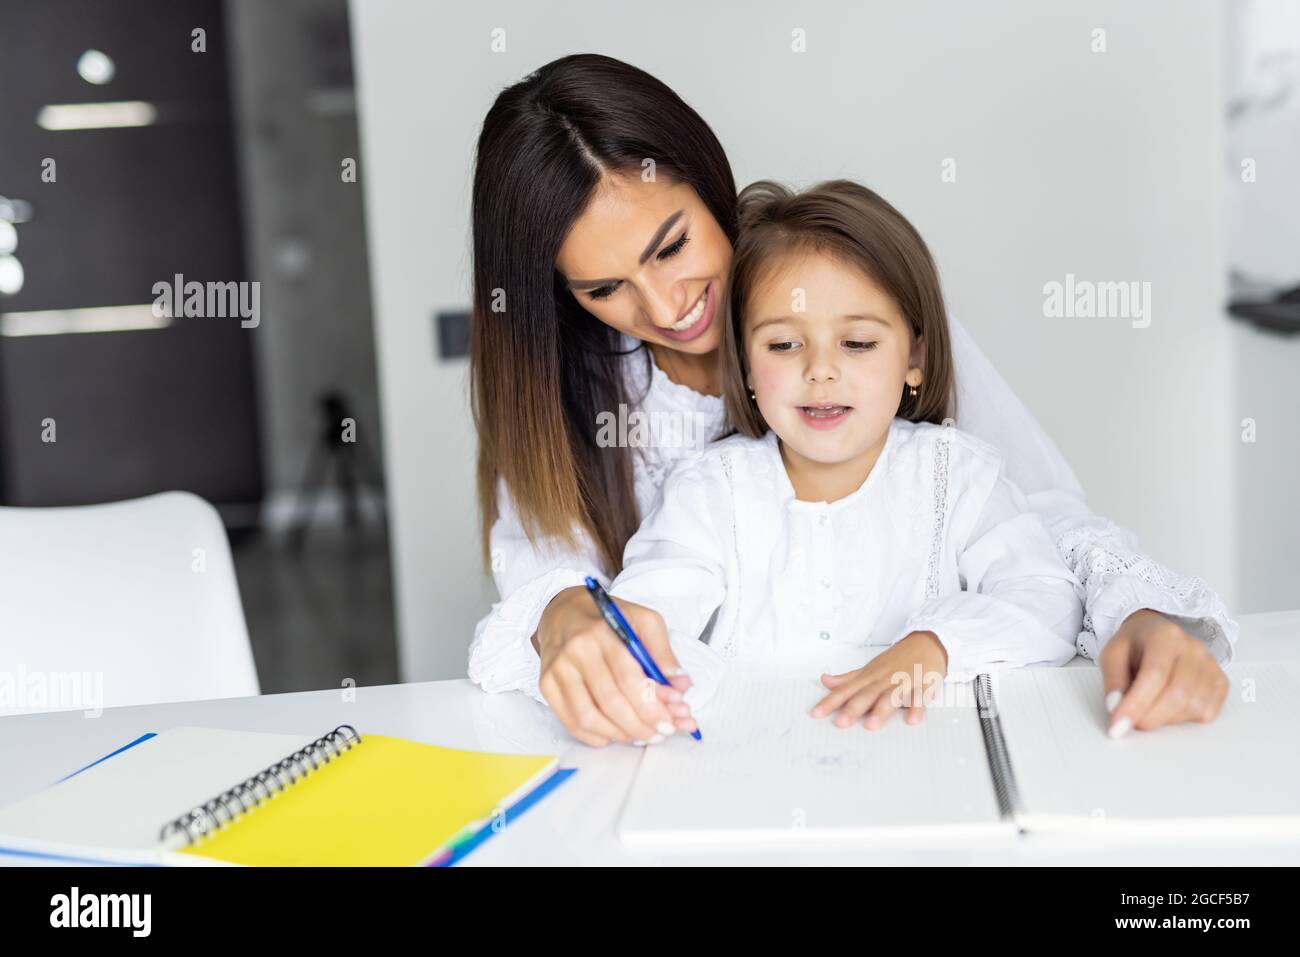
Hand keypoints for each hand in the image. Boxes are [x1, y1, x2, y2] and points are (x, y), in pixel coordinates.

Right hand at [533, 586, 696, 747]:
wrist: (563, 609)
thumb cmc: (607, 618)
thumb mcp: (643, 620)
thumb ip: (663, 653)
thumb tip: (681, 685)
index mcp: (603, 632)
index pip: (629, 678)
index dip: (652, 705)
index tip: (672, 721)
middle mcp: (576, 651)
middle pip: (610, 702)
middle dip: (641, 725)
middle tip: (660, 734)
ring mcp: (558, 669)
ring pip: (589, 717)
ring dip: (619, 734)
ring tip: (640, 736)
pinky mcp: (546, 684)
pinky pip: (571, 721)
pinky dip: (596, 736)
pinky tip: (614, 734)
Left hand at [810, 631, 948, 729]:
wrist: (927, 642)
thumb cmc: (896, 660)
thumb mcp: (870, 668)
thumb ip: (848, 678)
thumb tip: (825, 681)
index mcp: (869, 676)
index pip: (846, 690)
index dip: (830, 702)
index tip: (816, 714)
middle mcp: (884, 679)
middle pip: (866, 694)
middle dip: (853, 708)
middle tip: (841, 723)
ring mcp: (904, 681)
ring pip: (891, 696)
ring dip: (882, 710)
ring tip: (872, 725)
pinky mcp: (924, 683)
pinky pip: (920, 696)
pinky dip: (917, 707)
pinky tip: (912, 720)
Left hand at [1099, 609, 1228, 736]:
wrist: (1157, 635)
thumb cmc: (1134, 646)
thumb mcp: (1112, 655)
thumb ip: (1113, 680)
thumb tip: (1116, 708)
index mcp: (1164, 636)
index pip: (1155, 674)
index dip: (1136, 704)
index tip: (1118, 725)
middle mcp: (1193, 648)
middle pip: (1178, 694)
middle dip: (1150, 717)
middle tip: (1131, 723)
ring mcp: (1211, 665)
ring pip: (1194, 706)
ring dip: (1166, 719)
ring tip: (1148, 710)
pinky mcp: (1221, 682)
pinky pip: (1208, 711)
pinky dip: (1185, 719)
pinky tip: (1168, 709)